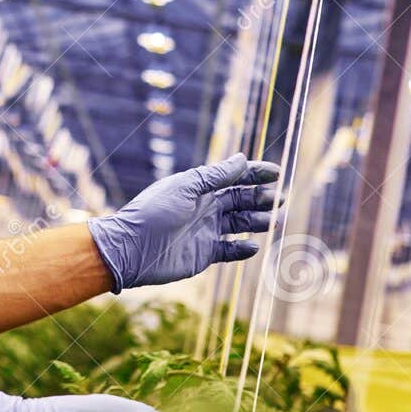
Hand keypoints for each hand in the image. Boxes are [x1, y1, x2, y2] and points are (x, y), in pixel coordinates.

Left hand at [88, 152, 279, 290]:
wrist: (130, 249)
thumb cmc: (153, 212)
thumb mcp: (185, 188)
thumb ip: (215, 176)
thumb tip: (242, 158)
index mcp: (200, 188)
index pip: (234, 177)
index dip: (256, 174)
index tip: (277, 173)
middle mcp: (205, 207)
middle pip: (241, 200)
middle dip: (262, 198)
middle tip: (279, 199)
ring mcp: (206, 231)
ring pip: (241, 224)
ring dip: (259, 221)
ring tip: (275, 221)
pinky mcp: (204, 253)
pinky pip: (230, 250)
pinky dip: (243, 248)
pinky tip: (252, 245)